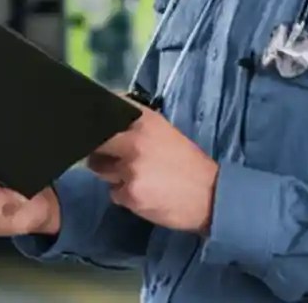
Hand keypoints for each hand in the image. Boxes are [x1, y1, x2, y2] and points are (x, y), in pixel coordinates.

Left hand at [87, 106, 219, 234]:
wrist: (211, 195)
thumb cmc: (186, 162)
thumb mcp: (163, 132)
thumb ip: (135, 124)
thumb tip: (105, 117)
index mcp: (144, 121)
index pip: (106, 112)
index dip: (97, 122)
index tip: (96, 128)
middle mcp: (134, 141)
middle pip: (96, 143)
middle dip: (99, 151)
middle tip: (112, 157)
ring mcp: (130, 169)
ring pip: (102, 170)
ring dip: (113, 174)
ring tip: (138, 177)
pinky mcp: (130, 194)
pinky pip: (114, 193)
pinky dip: (124, 194)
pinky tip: (144, 193)